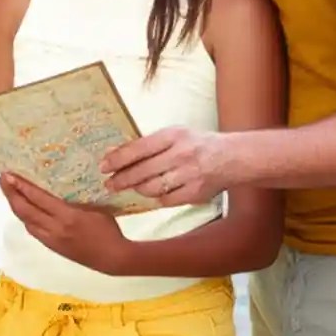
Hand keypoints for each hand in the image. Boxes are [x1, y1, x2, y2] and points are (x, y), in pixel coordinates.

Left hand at [0, 173, 130, 274]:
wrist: (112, 258)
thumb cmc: (107, 229)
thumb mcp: (94, 206)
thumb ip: (75, 197)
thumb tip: (59, 182)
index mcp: (67, 216)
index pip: (38, 199)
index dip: (21, 186)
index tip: (9, 173)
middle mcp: (55, 229)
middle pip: (25, 210)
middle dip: (11, 194)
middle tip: (2, 178)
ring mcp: (51, 239)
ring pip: (25, 221)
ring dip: (15, 205)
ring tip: (9, 191)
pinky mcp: (52, 247)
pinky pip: (33, 230)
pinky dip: (25, 217)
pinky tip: (23, 209)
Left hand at [100, 127, 227, 205]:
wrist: (232, 157)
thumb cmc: (198, 144)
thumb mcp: (175, 135)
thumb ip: (149, 144)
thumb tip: (116, 153)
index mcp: (173, 136)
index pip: (138, 148)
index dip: (118, 159)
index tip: (103, 166)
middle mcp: (180, 155)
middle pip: (142, 171)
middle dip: (121, 179)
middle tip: (108, 184)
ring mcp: (188, 176)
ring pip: (151, 188)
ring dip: (137, 189)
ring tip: (128, 187)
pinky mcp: (194, 194)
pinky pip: (166, 200)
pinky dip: (156, 197)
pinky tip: (152, 193)